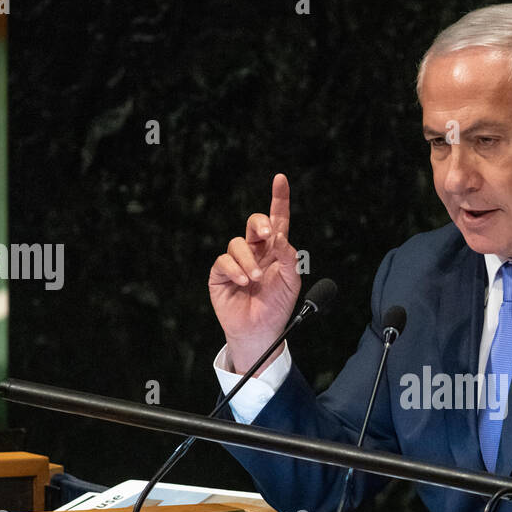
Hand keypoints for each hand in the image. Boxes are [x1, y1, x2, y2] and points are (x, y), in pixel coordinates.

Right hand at [209, 174, 301, 373]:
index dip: (279, 199)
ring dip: (249, 260)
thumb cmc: (277, 307)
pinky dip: (235, 269)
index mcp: (275, 251)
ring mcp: (237, 262)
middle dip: (259, 223)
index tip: (280, 179)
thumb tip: (279, 236)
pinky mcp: (220, 274)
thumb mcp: (291, 282)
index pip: (277, 221)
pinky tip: (243, 282)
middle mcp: (255, 252)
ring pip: (238, 243)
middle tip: (267, 235)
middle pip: (254, 224)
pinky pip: (224, 261)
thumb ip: (288, 257)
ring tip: (256, 280)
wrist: (261, 332)